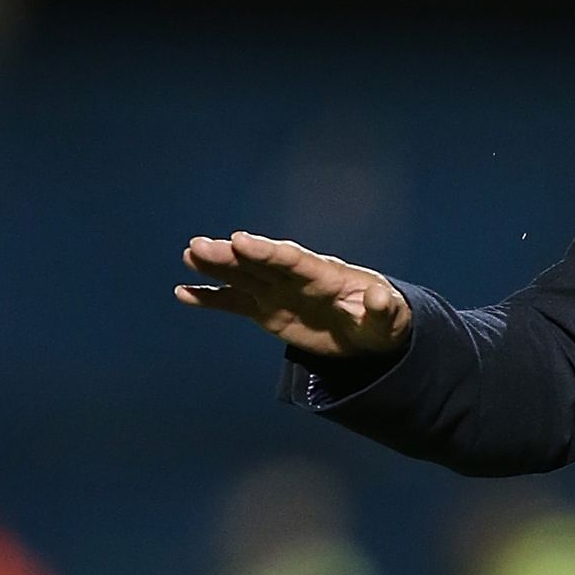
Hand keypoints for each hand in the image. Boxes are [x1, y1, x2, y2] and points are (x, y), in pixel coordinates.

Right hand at [175, 231, 412, 357]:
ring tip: (189, 254)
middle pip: (261, 264)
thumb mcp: (390, 319)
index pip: (293, 260)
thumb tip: (380, 296)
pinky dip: (211, 299)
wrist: (371, 333)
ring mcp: (280, 293)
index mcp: (326, 275)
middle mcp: (297, 279)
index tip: (240, 241)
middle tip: (200, 245)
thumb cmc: (383, 322)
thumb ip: (383, 308)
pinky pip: (235, 303)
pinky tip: (184, 292)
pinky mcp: (268, 311)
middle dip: (232, 255)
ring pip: (243, 276)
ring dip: (217, 267)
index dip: (266, 251)